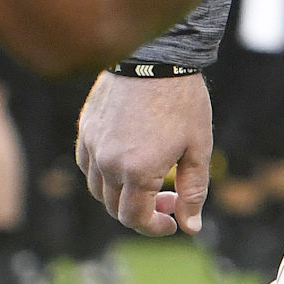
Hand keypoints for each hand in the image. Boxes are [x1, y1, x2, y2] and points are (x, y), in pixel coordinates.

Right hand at [78, 66, 215, 236]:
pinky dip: (105, 174)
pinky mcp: (85, 128)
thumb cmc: (183, 101)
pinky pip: (88, 165)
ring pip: (99, 189)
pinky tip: (127, 161)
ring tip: (149, 180)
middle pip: (115, 208)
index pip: (135, 219)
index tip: (172, 222)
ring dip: (122, 195)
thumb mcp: (198, 148)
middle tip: (169, 198)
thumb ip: (193, 192)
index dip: (155, 228)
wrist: (157, 55)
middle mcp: (109, 162)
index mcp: (138, 170)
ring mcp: (93, 144)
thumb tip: (191, 227)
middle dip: (143, 212)